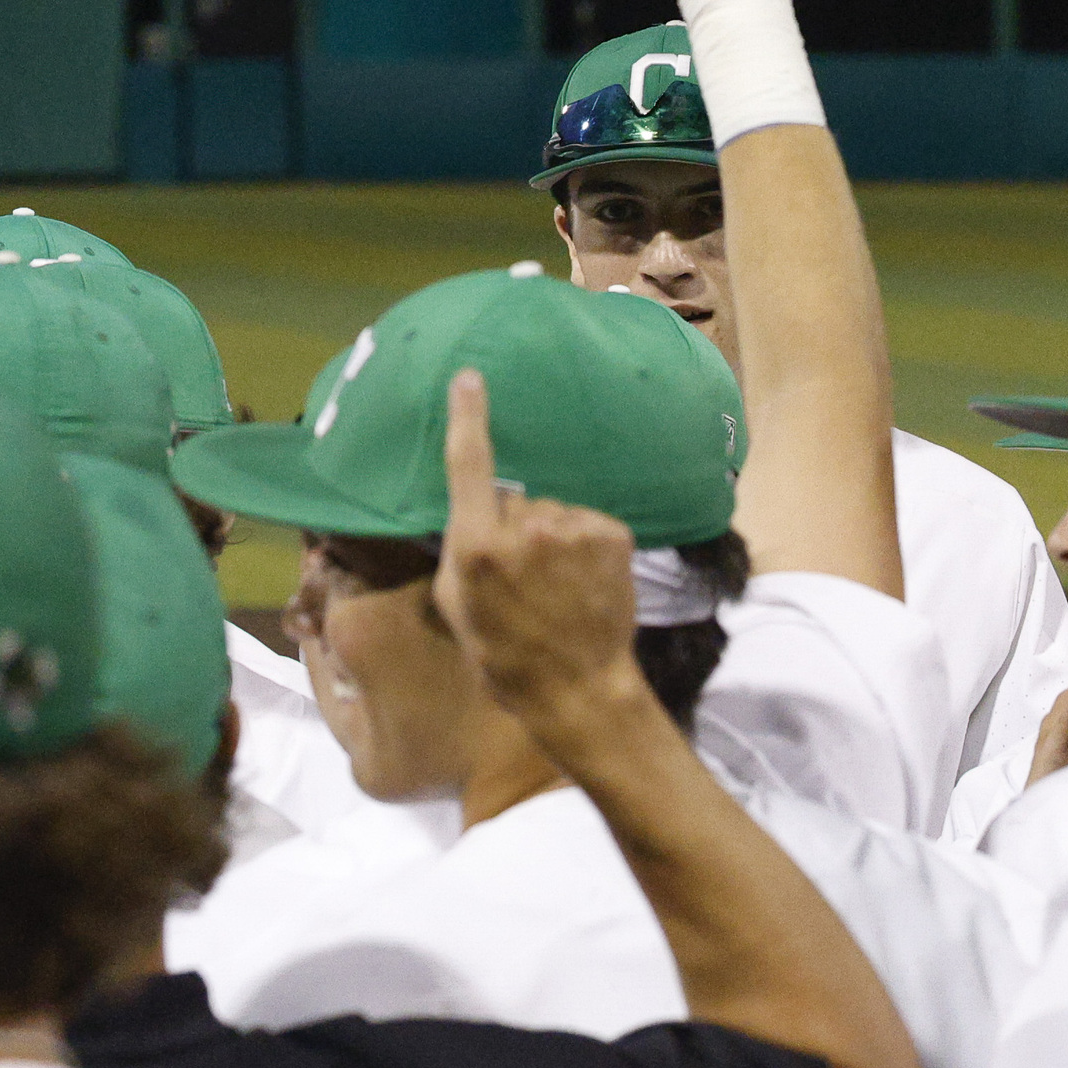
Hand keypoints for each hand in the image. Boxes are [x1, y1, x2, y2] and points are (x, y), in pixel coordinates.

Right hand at [434, 369, 653, 744]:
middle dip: (514, 528)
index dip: (467, 416)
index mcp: (477, 545)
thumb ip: (460, 551)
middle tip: (522, 582)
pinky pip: (588, 525)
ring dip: (553, 541)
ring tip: (558, 590)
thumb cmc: (504, 656)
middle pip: (514, 501)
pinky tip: (585, 586)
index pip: (469, 465)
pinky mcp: (612, 535)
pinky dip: (586, 549)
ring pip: (553, 515)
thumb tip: (471, 517)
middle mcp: (525, 528)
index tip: (469, 377)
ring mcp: (572, 529)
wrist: (578, 690)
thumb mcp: (456, 607)